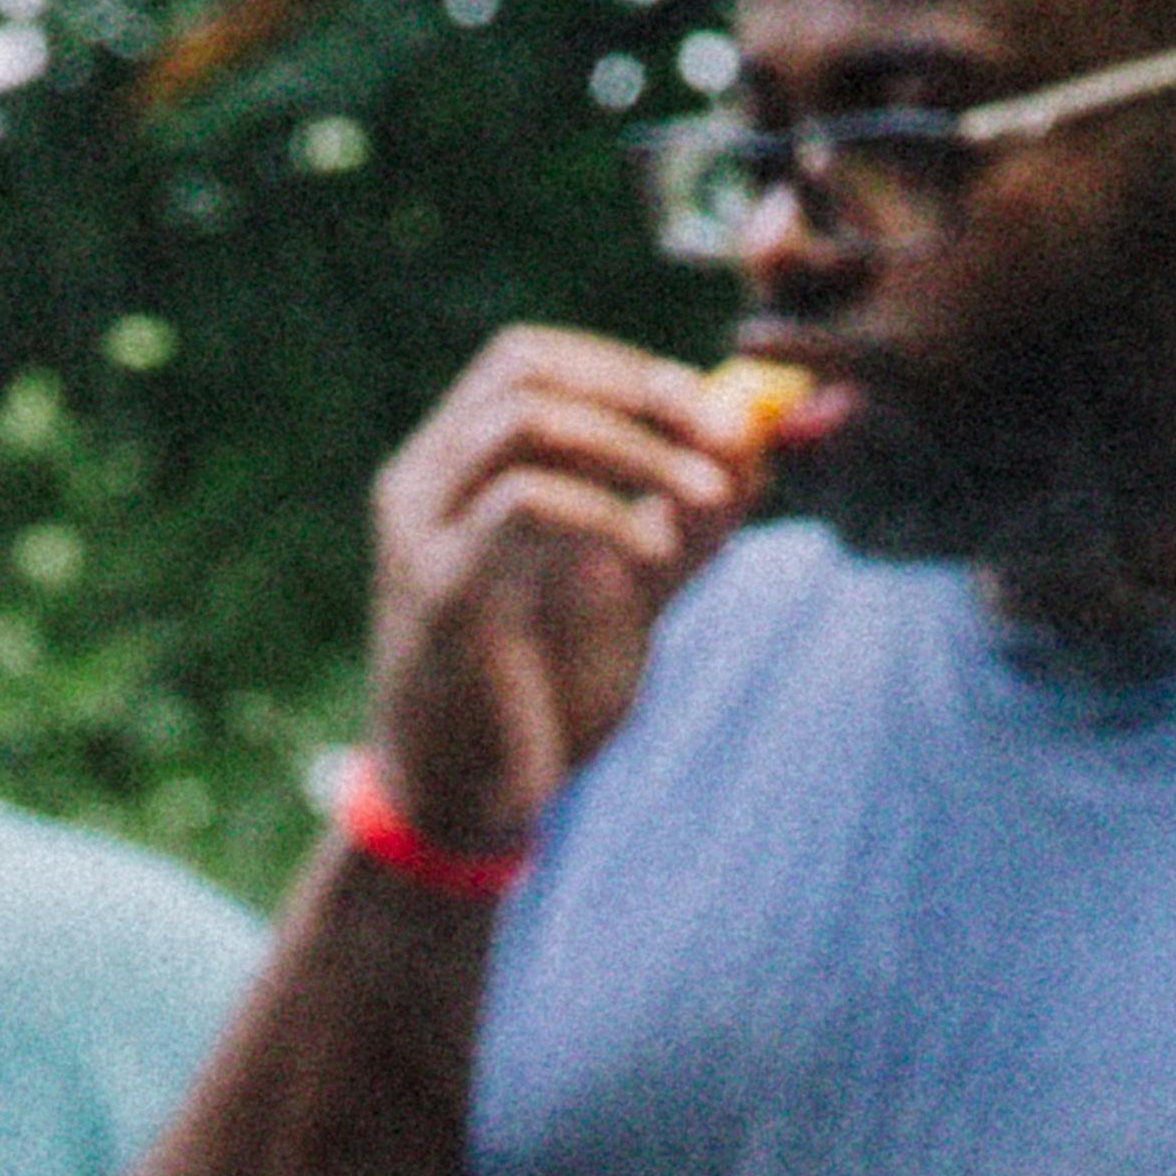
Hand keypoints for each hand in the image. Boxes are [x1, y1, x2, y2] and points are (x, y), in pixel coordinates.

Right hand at [366, 327, 763, 860]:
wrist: (462, 811)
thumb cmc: (534, 704)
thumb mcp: (623, 601)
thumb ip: (679, 529)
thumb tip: (755, 450)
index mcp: (450, 473)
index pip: (526, 363)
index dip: (625, 370)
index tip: (713, 410)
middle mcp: (420, 486)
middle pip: (520, 372)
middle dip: (639, 392)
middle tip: (725, 437)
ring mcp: (419, 533)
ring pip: (522, 423)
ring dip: (634, 448)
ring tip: (710, 497)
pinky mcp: (440, 592)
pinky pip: (524, 504)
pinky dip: (606, 513)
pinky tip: (653, 556)